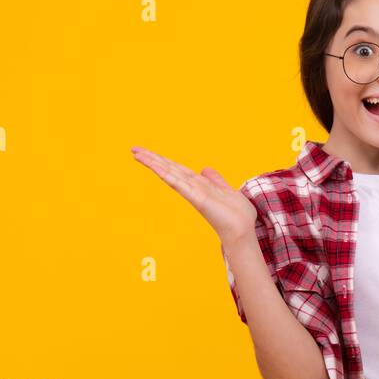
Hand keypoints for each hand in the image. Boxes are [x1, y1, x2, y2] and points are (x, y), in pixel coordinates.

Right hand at [130, 145, 257, 247]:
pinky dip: (168, 175)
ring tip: (137, 154)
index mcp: (199, 185)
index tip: (147, 152)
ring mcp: (194, 193)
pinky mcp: (197, 199)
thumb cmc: (237, 215)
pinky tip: (156, 167)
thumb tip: (205, 170)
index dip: (163, 160)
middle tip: (134, 149)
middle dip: (152, 159)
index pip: (177, 168)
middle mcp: (193, 188)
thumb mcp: (226, 190)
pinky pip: (180, 184)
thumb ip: (215, 180)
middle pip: (169, 169)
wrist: (243, 230)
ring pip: (170, 174)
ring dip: (154, 163)